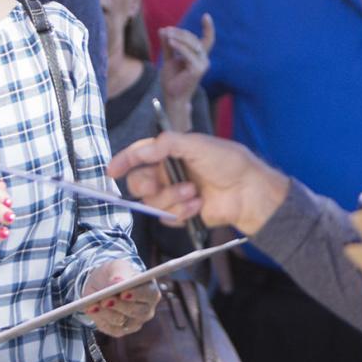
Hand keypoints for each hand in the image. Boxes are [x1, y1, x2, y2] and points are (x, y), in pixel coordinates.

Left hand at [82, 257, 159, 336]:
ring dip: (105, 312)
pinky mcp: (119, 330)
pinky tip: (91, 309)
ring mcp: (134, 322)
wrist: (102, 284)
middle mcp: (146, 309)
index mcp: (150, 290)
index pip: (150, 295)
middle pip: (137, 312)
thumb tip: (117, 282)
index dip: (138, 294)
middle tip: (105, 299)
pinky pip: (109, 328)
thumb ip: (118, 273)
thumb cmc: (114, 273)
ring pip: (120, 321)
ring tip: (93, 303)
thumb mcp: (116, 267)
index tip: (124, 292)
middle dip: (119, 305)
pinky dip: (98, 318)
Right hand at [109, 132, 288, 234]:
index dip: (124, 161)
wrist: (249, 191)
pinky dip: (181, 211)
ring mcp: (175, 194)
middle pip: (139, 183)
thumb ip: (166, 144)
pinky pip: (166, 218)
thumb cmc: (228, 162)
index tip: (113, 170)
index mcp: (171, 153)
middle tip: (158, 185)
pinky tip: (198, 204)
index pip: (140, 155)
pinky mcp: (182, 213)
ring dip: (171, 198)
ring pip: (152, 203)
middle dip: (146, 185)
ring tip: (193, 192)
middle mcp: (169, 173)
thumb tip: (141, 149)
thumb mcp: (196, 144)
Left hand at [158, 14, 214, 129]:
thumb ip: (168, 45)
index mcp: (199, 56)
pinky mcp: (197, 70)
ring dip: (178, 37)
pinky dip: (179, 47)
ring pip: (192, 44)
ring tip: (166, 34)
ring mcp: (202, 65)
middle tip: (166, 30)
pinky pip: (188, 54)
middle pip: (194, 39)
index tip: (206, 16)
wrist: (172, 96)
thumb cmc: (172, 80)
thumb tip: (163, 30)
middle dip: (180, 32)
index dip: (208, 28)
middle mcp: (204, 59)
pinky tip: (170, 42)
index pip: (208, 40)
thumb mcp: (169, 58)